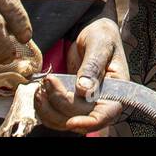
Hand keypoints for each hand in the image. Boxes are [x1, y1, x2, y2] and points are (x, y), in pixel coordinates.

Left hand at [36, 18, 128, 134]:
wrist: (92, 32)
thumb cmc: (101, 35)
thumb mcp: (100, 44)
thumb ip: (93, 66)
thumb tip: (84, 90)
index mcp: (116, 90)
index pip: (106, 114)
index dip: (89, 123)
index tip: (71, 122)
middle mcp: (101, 101)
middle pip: (80, 116)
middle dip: (61, 102)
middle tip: (48, 80)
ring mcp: (84, 104)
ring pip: (65, 121)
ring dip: (49, 110)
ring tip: (40, 88)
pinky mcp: (70, 101)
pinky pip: (56, 115)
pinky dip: (45, 109)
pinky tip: (39, 93)